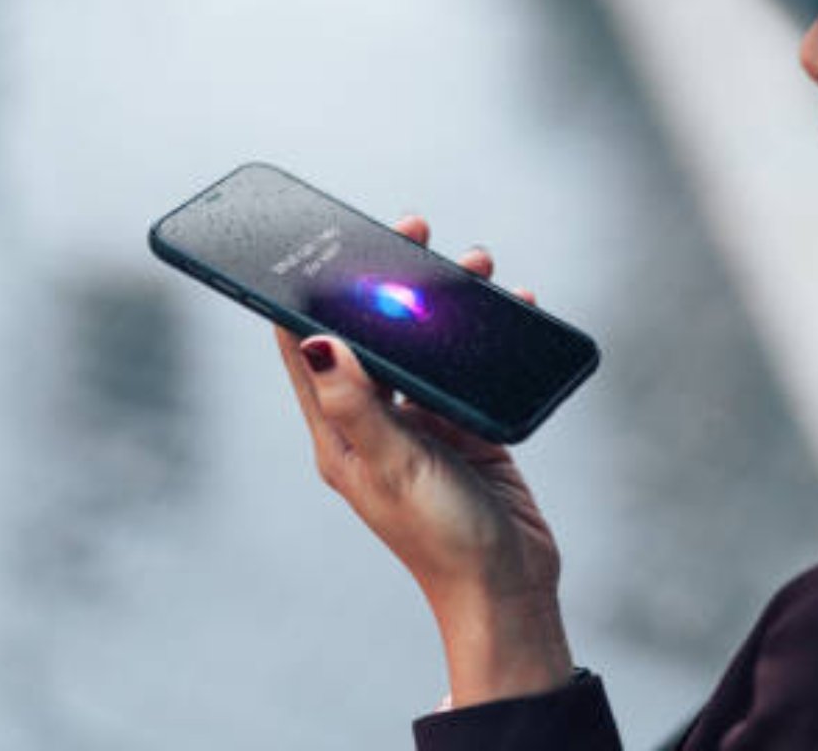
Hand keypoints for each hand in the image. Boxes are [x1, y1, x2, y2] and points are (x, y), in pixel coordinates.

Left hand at [275, 215, 573, 705]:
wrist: (509, 587)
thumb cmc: (442, 538)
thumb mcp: (393, 466)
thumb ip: (357, 403)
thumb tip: (314, 340)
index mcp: (339, 432)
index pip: (305, 347)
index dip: (307, 290)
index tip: (323, 239)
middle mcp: (375, 421)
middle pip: (372, 331)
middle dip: (389, 277)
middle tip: (413, 230)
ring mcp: (421, 423)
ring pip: (425, 343)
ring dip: (445, 300)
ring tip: (475, 265)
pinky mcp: (465, 427)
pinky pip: (470, 366)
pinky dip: (487, 334)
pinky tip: (513, 306)